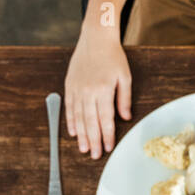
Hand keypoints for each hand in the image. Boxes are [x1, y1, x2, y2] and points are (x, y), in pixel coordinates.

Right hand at [64, 26, 132, 158]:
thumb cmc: (113, 57)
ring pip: (78, 117)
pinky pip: (69, 107)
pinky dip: (70, 121)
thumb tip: (126, 118)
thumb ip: (124, 98)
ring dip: (81, 135)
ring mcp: (77, 89)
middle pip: (90, 121)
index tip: (108, 148)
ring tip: (83, 149)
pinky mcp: (69, 85)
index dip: (107, 135)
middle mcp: (88, 91)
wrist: (95, 39)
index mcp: (103, 89)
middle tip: (94, 156)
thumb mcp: (124, 76)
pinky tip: (73, 132)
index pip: (105, 118)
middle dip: (93, 140)